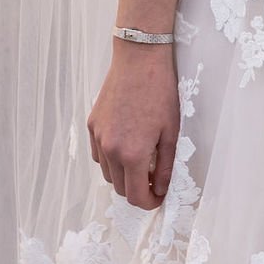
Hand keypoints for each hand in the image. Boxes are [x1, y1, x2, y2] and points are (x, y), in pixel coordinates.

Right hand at [87, 43, 179, 211]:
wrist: (139, 60)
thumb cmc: (160, 93)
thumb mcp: (171, 132)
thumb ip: (166, 166)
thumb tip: (161, 189)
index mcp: (132, 154)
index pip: (136, 196)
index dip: (149, 203)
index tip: (159, 198)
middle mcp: (110, 149)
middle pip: (120, 188)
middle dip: (138, 190)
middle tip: (155, 181)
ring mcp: (98, 137)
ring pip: (108, 173)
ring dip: (124, 175)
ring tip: (142, 162)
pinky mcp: (92, 125)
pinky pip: (99, 154)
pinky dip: (111, 159)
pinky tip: (126, 146)